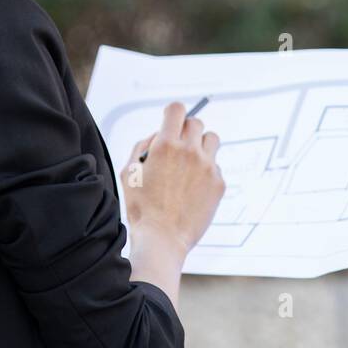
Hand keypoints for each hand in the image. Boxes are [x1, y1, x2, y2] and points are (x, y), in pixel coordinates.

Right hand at [123, 101, 224, 253]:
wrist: (162, 239)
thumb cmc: (142, 207)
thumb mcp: (129, 172)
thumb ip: (142, 146)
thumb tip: (157, 134)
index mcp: (166, 145)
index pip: (177, 109)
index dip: (172, 114)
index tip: (170, 122)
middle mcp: (190, 151)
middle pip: (196, 122)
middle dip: (186, 130)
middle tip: (178, 147)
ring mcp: (208, 167)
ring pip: (211, 139)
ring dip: (201, 146)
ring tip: (190, 163)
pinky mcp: (219, 183)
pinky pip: (215, 166)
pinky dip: (206, 171)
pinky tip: (193, 188)